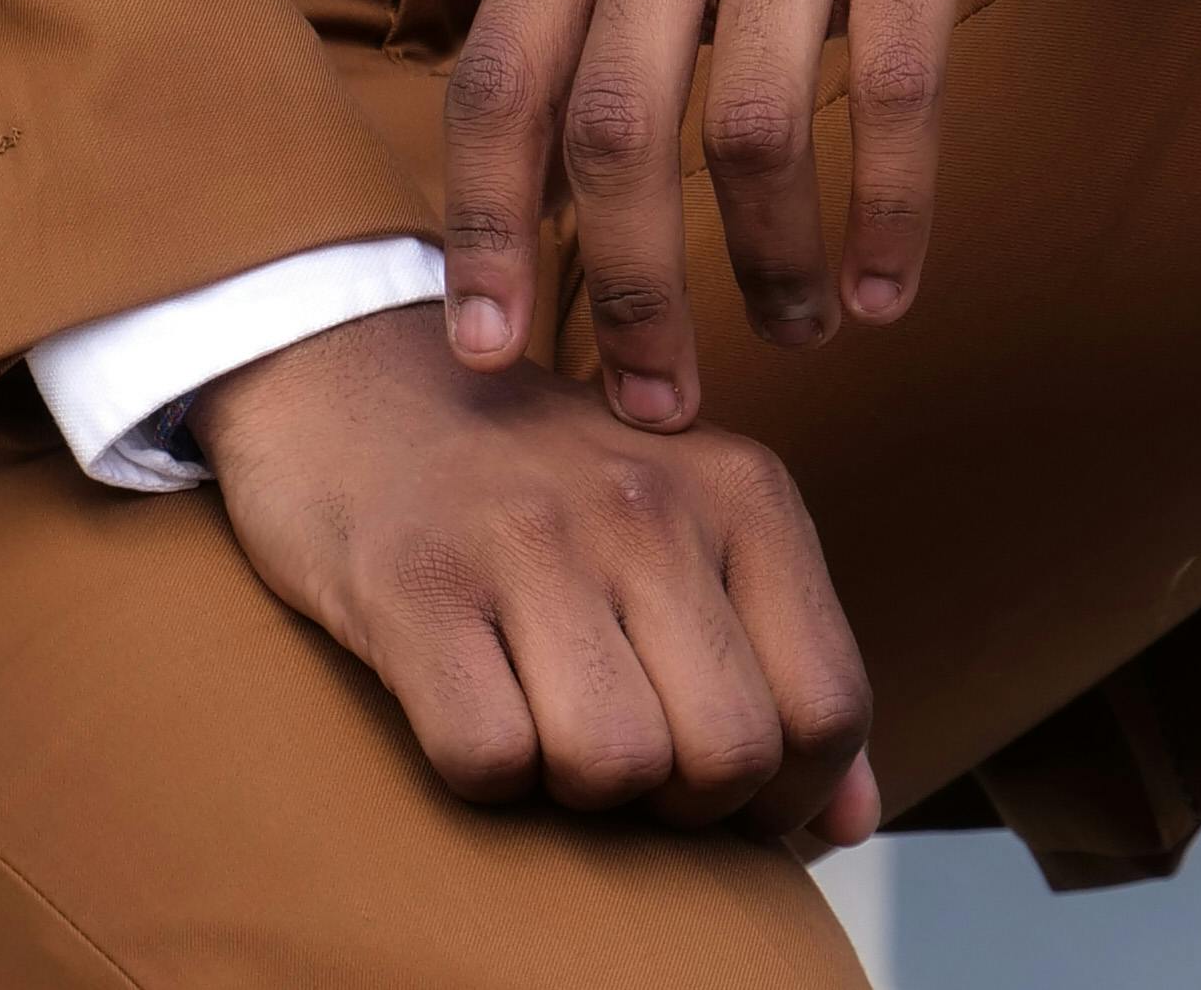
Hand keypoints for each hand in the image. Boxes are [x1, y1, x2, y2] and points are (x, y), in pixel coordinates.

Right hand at [193, 301, 879, 847]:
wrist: (351, 377)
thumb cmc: (534, 485)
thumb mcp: (681, 532)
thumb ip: (777, 662)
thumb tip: (848, 824)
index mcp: (737, 487)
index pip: (828, 704)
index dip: (787, 793)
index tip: (720, 789)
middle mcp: (648, 500)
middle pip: (728, 755)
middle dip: (679, 803)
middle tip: (623, 756)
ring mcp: (531, 535)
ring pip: (616, 768)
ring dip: (574, 790)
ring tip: (542, 717)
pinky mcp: (418, 581)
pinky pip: (489, 760)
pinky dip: (479, 771)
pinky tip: (465, 698)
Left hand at [443, 0, 1200, 429]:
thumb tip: (532, 198)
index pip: (497, 83)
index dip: (484, 232)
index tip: (487, 356)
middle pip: (612, 133)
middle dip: (628, 296)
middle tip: (654, 401)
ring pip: (749, 135)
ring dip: (768, 269)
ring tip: (794, 332)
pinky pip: (897, 97)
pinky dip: (890, 217)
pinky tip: (889, 288)